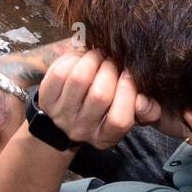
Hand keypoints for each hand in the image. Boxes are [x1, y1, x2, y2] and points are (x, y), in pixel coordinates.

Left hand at [36, 50, 150, 149]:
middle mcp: (81, 129)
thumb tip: (143, 99)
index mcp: (105, 137)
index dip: (128, 92)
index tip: (129, 72)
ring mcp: (61, 115)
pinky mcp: (45, 100)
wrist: (60, 120)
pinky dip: (72, 59)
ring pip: (79, 79)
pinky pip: (59, 73)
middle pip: (100, 96)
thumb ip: (146, 110)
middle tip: (112, 59)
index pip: (120, 120)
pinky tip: (80, 57)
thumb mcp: (126, 115)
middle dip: (110, 69)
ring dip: (92, 59)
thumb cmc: (102, 112)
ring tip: (97, 54)